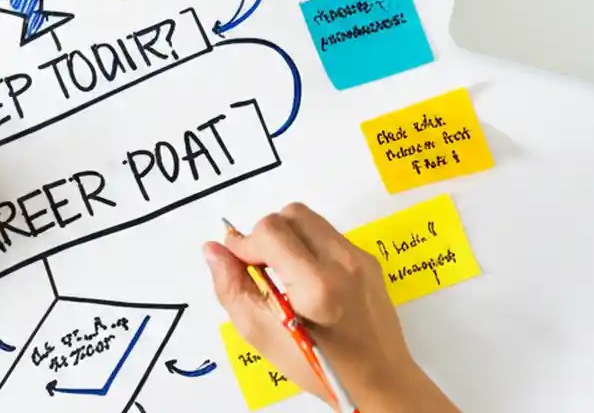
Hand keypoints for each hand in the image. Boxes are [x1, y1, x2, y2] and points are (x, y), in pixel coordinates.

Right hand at [204, 203, 457, 412]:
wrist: (379, 379)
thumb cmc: (320, 366)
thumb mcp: (264, 336)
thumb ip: (233, 288)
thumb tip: (213, 249)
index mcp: (317, 286)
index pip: (271, 232)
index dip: (245, 243)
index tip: (237, 261)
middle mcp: (343, 263)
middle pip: (291, 215)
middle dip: (267, 235)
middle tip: (260, 267)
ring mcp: (360, 258)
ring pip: (310, 219)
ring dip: (288, 236)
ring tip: (282, 272)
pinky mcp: (368, 259)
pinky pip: (328, 234)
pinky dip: (308, 245)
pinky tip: (306, 278)